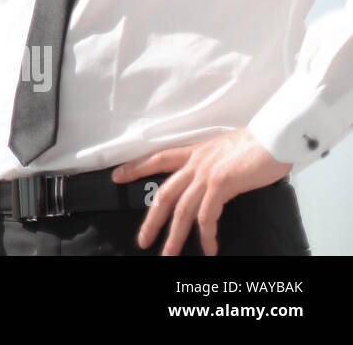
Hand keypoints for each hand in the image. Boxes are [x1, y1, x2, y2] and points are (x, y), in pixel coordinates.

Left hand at [111, 128, 291, 255]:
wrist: (273, 136)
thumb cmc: (256, 144)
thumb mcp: (225, 151)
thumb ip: (213, 164)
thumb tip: (214, 179)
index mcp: (194, 152)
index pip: (156, 158)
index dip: (135, 167)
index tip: (116, 176)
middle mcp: (195, 163)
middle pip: (164, 194)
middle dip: (151, 220)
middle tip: (142, 239)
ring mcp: (206, 173)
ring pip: (181, 210)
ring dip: (175, 236)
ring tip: (168, 254)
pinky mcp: (220, 184)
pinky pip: (207, 216)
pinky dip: (206, 235)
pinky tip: (209, 249)